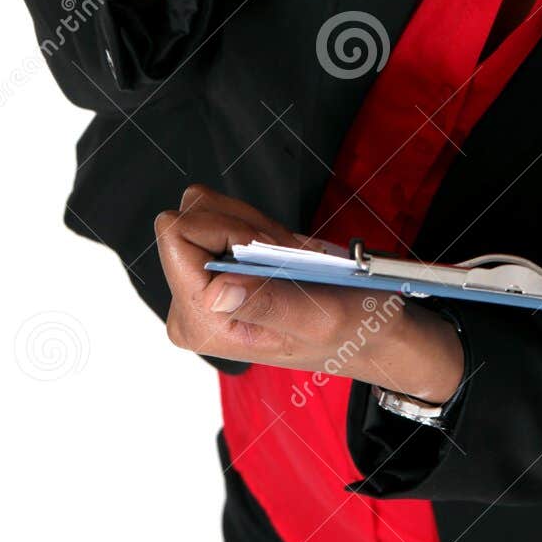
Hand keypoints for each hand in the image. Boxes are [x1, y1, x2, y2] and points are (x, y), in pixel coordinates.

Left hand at [154, 185, 465, 399]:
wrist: (364, 331)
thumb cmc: (347, 329)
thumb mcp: (320, 319)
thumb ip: (268, 303)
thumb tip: (216, 289)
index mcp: (203, 323)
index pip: (178, 237)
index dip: (229, 228)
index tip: (271, 249)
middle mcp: (189, 308)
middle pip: (187, 219)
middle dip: (241, 223)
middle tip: (283, 253)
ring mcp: (197, 288)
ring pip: (201, 211)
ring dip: (250, 223)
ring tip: (284, 254)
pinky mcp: (210, 271)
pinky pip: (216, 215)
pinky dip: (253, 223)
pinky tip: (279, 251)